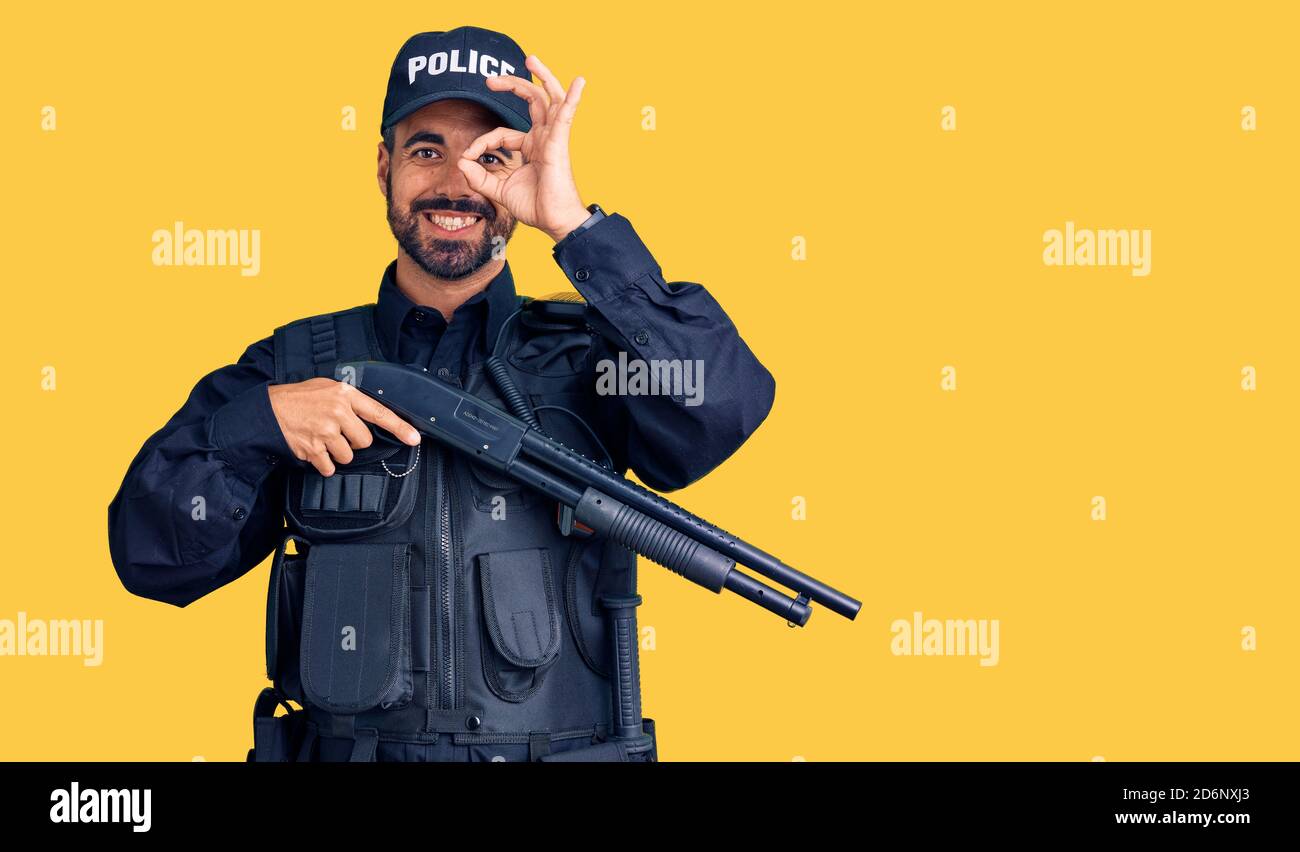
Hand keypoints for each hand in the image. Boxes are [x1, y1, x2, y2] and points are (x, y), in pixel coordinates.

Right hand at [267, 378, 420, 476]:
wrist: (268, 410)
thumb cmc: (300, 398)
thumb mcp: (327, 387)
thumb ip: (349, 399)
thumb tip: (372, 416)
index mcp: (344, 394)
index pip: (379, 412)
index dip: (399, 427)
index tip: (414, 438)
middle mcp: (337, 412)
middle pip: (364, 441)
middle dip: (353, 442)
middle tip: (336, 431)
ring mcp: (325, 432)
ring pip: (347, 456)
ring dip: (337, 453)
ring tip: (321, 438)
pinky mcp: (313, 450)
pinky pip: (329, 467)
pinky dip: (323, 464)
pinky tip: (313, 450)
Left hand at [457, 55, 590, 242]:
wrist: (553, 221)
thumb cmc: (535, 206)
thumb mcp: (498, 190)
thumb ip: (478, 177)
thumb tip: (461, 162)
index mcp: (530, 147)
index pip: (500, 134)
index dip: (480, 143)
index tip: (468, 158)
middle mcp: (543, 138)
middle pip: (531, 101)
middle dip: (511, 85)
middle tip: (490, 78)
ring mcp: (552, 138)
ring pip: (549, 98)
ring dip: (541, 77)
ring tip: (531, 59)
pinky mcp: (559, 143)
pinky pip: (566, 115)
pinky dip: (572, 97)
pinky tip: (579, 82)